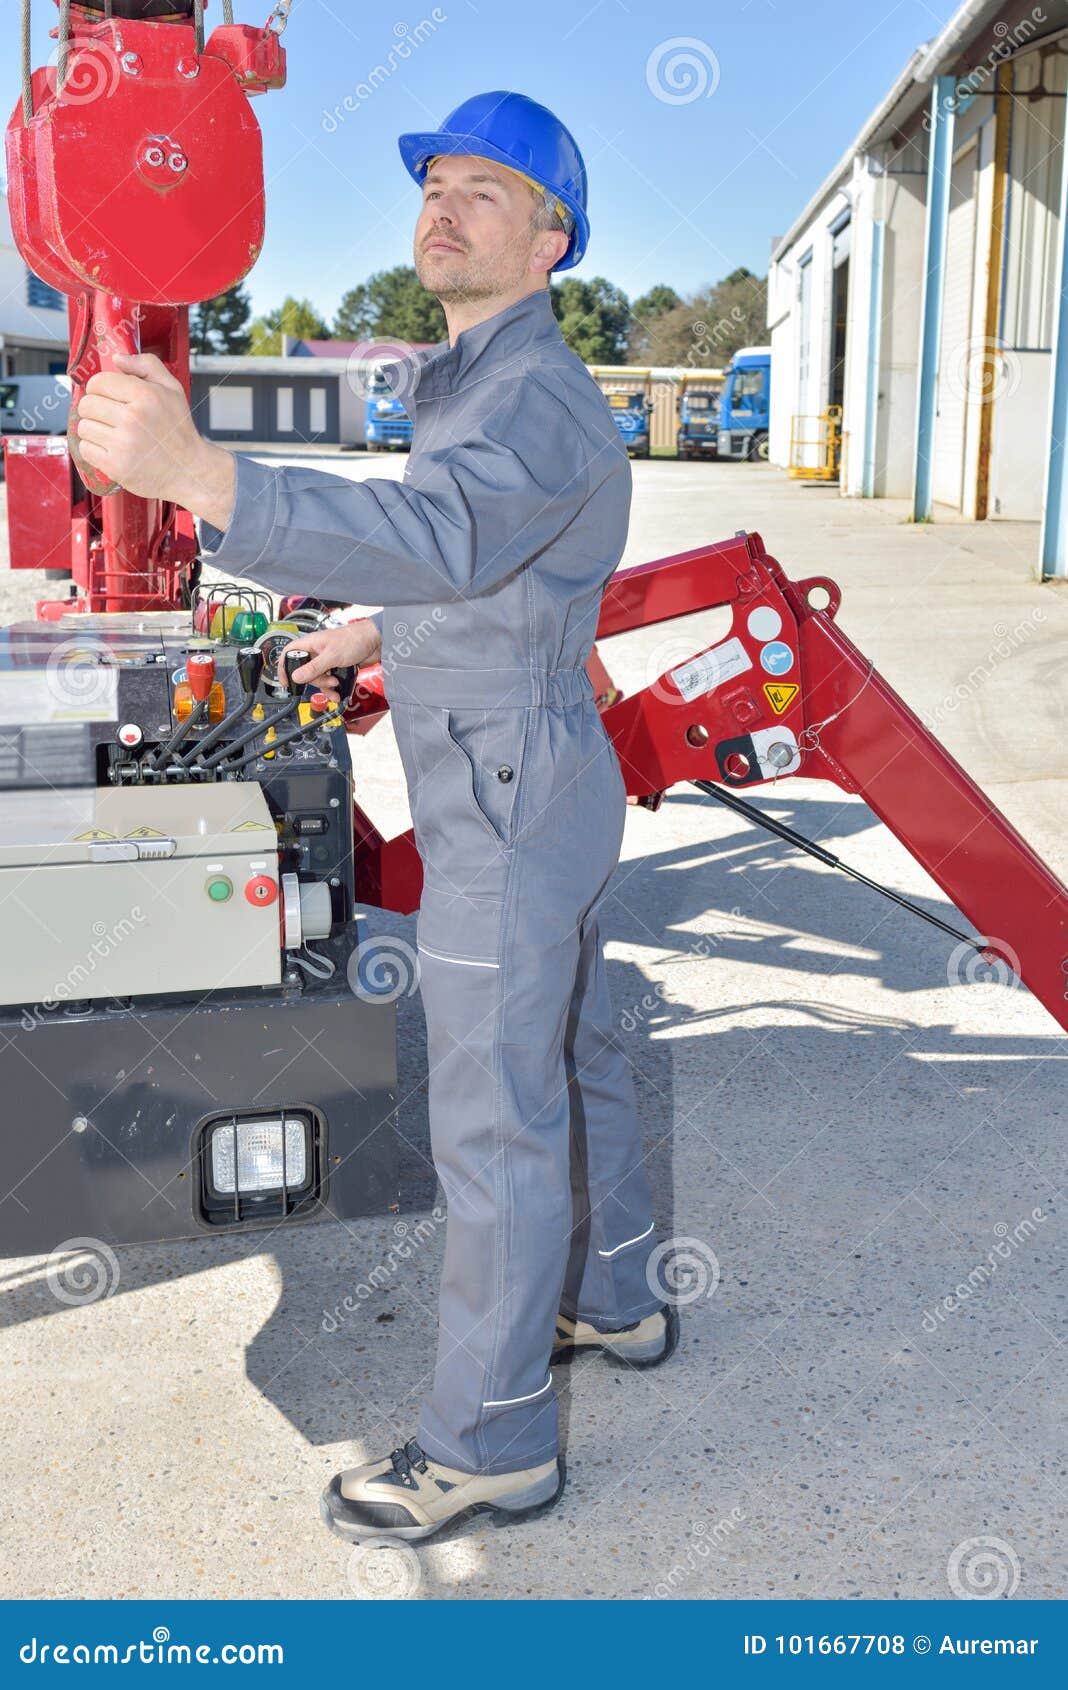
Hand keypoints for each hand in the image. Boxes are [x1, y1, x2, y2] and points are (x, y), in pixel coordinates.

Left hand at [74, 352, 234, 523]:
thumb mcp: (173, 390)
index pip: (98, 382)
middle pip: (86, 404)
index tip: (108, 397)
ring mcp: (122, 444)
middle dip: (94, 409)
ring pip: (83, 427)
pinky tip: (111, 450)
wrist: (190, 471)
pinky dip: (94, 449)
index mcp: (144, 395)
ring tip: (113, 435)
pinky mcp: (115, 466)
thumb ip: (147, 366)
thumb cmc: (179, 431)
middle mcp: (132, 418)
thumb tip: (117, 358)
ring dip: (94, 430)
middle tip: (110, 417)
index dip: (99, 388)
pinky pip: (85, 449)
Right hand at [278, 621, 382, 694]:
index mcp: (310, 643)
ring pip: (317, 678)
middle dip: (315, 680)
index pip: (289, 654)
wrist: (375, 641)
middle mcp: (316, 651)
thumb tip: (295, 677)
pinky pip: (328, 681)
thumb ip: (313, 668)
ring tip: (336, 684)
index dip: (284, 667)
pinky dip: (332, 688)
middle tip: (327, 680)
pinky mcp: (336, 667)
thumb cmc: (354, 640)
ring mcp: (326, 660)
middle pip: (304, 671)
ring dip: (325, 685)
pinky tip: (337, 693)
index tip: (286, 682)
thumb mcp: (331, 656)